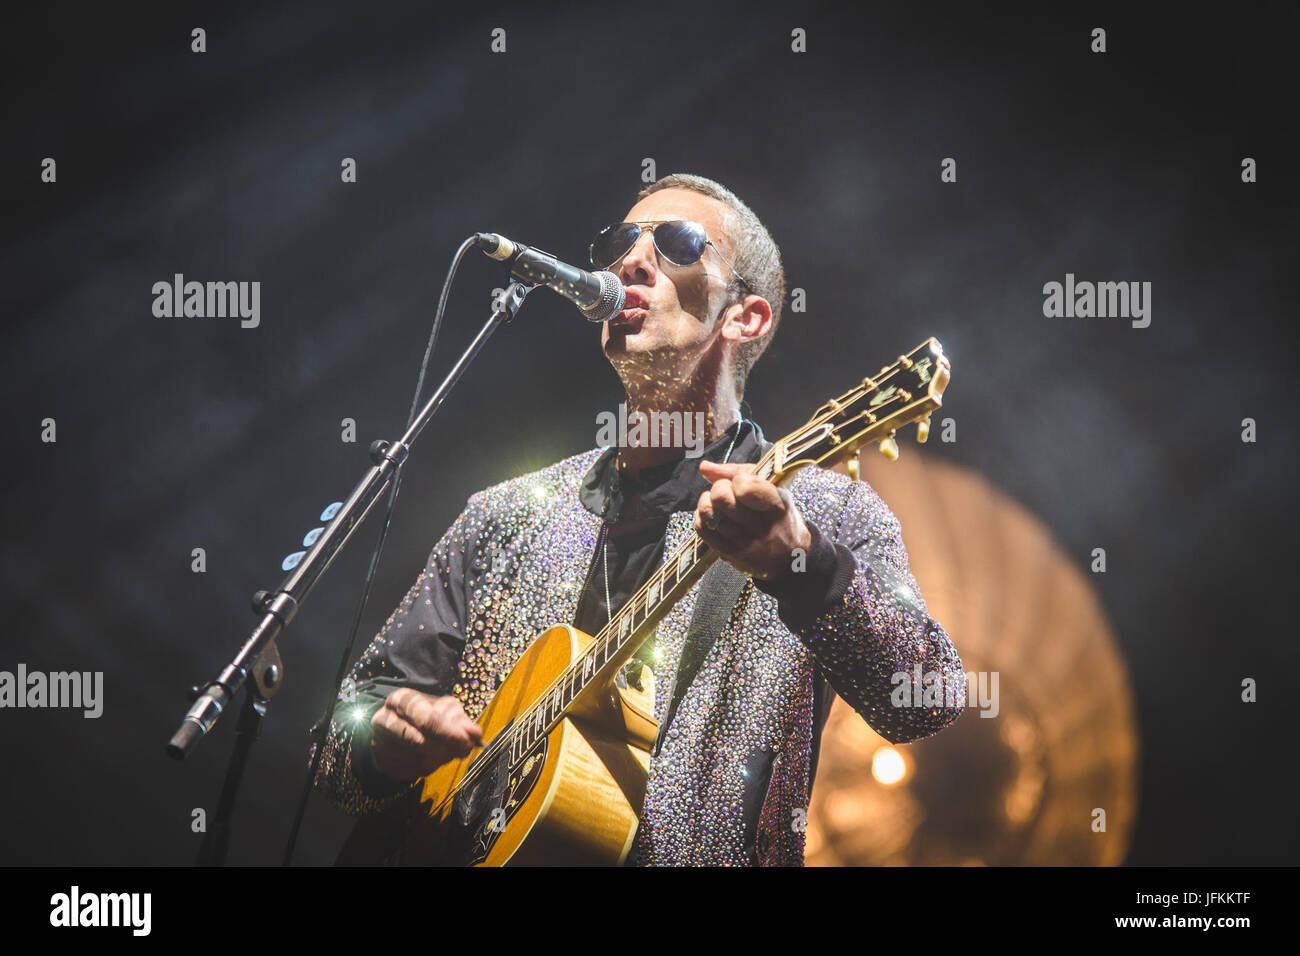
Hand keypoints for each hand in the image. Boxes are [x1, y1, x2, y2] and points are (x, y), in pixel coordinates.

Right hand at [369, 689, 482, 780]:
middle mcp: (384, 719)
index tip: (464, 741)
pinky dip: (426, 769)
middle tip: (459, 749)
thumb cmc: (427, 714)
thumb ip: (461, 721)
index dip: (447, 732)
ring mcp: (378, 742)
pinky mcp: (380, 762)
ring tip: (444, 752)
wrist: (402, 724)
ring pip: (415, 760)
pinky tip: (431, 759)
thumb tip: (474, 734)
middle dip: (444, 749)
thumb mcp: (446, 709)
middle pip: (418, 742)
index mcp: (401, 700)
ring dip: (437, 760)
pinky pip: (409, 773)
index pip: (424, 718)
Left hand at [694, 460, 811, 581]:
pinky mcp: (729, 554)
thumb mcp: (773, 489)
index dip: (738, 480)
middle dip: (720, 488)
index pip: (744, 487)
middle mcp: (761, 527)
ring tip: (721, 505)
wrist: (788, 557)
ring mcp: (744, 543)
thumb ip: (740, 472)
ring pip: (708, 512)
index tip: (744, 483)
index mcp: (777, 506)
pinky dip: (704, 517)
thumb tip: (705, 467)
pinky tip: (715, 516)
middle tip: (729, 493)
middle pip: (720, 497)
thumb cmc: (779, 516)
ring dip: (710, 503)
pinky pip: (701, 528)